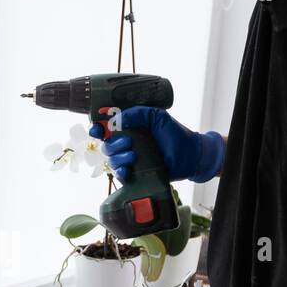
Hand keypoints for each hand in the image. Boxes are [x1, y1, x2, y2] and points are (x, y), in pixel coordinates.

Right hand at [89, 107, 224, 182]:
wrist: (189, 154)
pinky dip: (120, 171)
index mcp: (129, 128)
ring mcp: (130, 159)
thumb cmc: (174, 134)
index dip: (97, 128)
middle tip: (129, 141)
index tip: (98, 129)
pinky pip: (118, 174)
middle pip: (105, 144)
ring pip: (111, 159)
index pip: (106, 127)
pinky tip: (128, 169)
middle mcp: (127, 143)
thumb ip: (138, 112)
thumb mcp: (157, 116)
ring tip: (134, 155)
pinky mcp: (134, 174)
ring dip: (119, 157)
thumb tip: (116, 119)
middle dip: (112, 143)